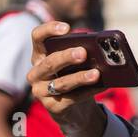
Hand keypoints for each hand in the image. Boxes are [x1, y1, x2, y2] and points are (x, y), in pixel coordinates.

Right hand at [28, 22, 107, 136]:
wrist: (74, 108)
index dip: (49, 30)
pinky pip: (73, 98)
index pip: (37, 37)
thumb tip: (102, 50)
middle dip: (67, 57)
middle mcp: (36, 73)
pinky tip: (102, 85)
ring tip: (96, 73)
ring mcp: (41, 91)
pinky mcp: (52, 107)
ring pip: (61, 83)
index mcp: (40, 55)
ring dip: (80, 77)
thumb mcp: (75, 62)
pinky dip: (89, 91)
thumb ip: (82, 52)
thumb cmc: (74, 75)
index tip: (66, 28)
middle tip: (83, 52)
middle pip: (50, 62)